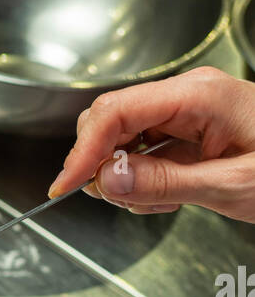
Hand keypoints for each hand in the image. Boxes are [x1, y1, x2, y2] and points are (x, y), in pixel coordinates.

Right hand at [48, 67, 254, 220]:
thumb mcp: (230, 186)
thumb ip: (165, 182)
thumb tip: (109, 179)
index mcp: (199, 96)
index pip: (117, 113)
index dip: (83, 151)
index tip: (64, 186)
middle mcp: (188, 95)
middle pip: (111, 120)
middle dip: (102, 163)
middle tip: (121, 199)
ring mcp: (187, 111)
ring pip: (123, 138)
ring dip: (127, 177)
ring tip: (164, 201)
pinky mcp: (190, 129)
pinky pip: (145, 150)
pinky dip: (144, 178)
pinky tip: (170, 194)